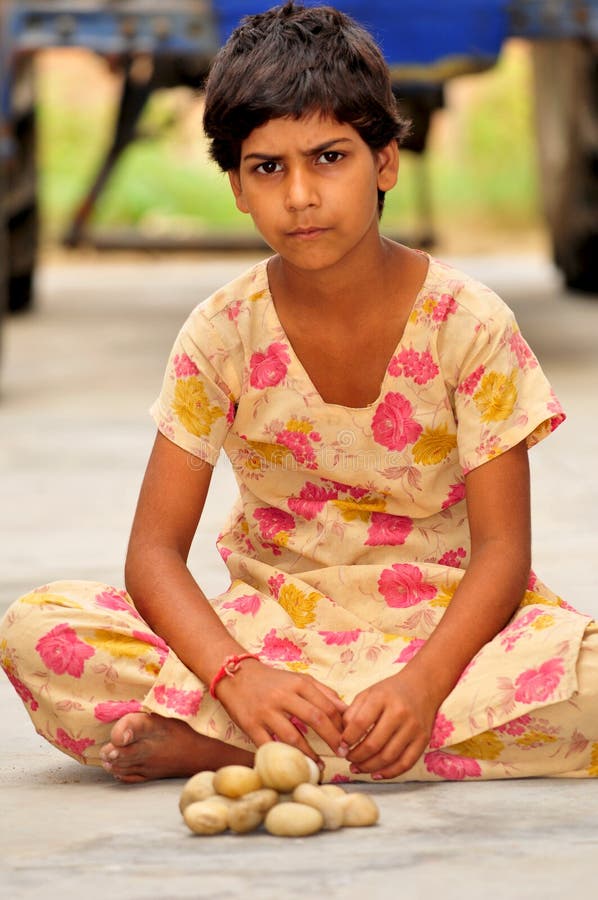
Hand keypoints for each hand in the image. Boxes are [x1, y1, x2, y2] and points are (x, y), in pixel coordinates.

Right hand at [216, 660, 346, 763]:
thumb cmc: (273, 680)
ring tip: (319, 766)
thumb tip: (346, 711)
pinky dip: (282, 757)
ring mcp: (266, 712)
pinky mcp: (250, 725)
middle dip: (332, 738)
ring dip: (309, 754)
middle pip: (314, 719)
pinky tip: (292, 765)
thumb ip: (324, 693)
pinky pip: (269, 746)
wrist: (236, 676)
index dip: (340, 725)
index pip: (326, 706)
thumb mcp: (299, 679)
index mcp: (298, 684)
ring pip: (292, 736)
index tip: (348, 738)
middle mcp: (283, 696)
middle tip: (342, 753)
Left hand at [339, 669, 438, 779]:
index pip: (360, 723)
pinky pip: (405, 763)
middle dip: (356, 756)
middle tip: (348, 758)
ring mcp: (413, 728)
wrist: (423, 685)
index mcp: (382, 698)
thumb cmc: (391, 691)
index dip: (347, 738)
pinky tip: (376, 774)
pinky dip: (389, 773)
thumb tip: (342, 738)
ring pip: (388, 757)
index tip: (341, 745)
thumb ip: (353, 712)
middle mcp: (400, 712)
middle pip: (373, 744)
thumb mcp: (369, 693)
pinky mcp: (423, 740)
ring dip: (369, 767)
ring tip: (357, 767)